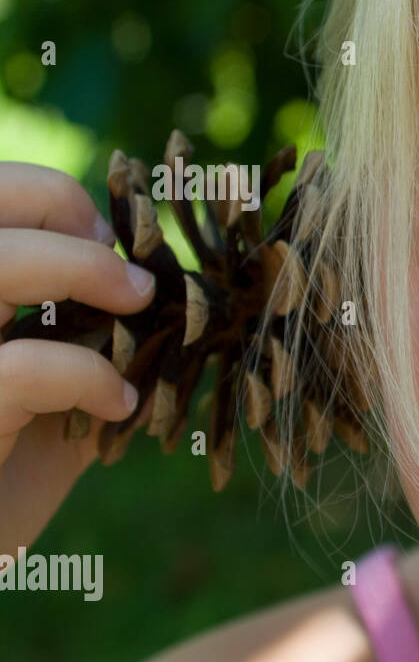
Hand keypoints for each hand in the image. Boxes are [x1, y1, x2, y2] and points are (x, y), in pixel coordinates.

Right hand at [0, 162, 156, 555]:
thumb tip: (161, 278)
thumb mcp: (54, 386)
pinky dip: (86, 374)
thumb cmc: (5, 467)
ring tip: (134, 302)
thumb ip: (86, 330)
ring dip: (77, 269)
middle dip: (59, 210)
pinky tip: (120, 402)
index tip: (108, 236)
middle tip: (122, 264)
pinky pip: (19, 369)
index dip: (46, 194)